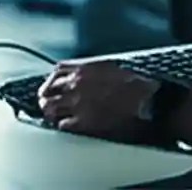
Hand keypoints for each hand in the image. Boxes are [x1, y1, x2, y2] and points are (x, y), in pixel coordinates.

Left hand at [37, 61, 159, 140]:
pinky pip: (62, 124)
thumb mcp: (110, 67)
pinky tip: (67, 125)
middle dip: (46, 97)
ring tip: (52, 115)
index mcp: (83, 69)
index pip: (56, 71)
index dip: (51, 80)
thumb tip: (81, 74)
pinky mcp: (81, 122)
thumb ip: (91, 70)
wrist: (145, 100)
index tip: (50, 85)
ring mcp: (76, 104)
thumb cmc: (133, 83)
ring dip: (50, 111)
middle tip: (46, 102)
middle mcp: (75, 84)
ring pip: (50, 108)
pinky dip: (62, 124)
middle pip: (47, 91)